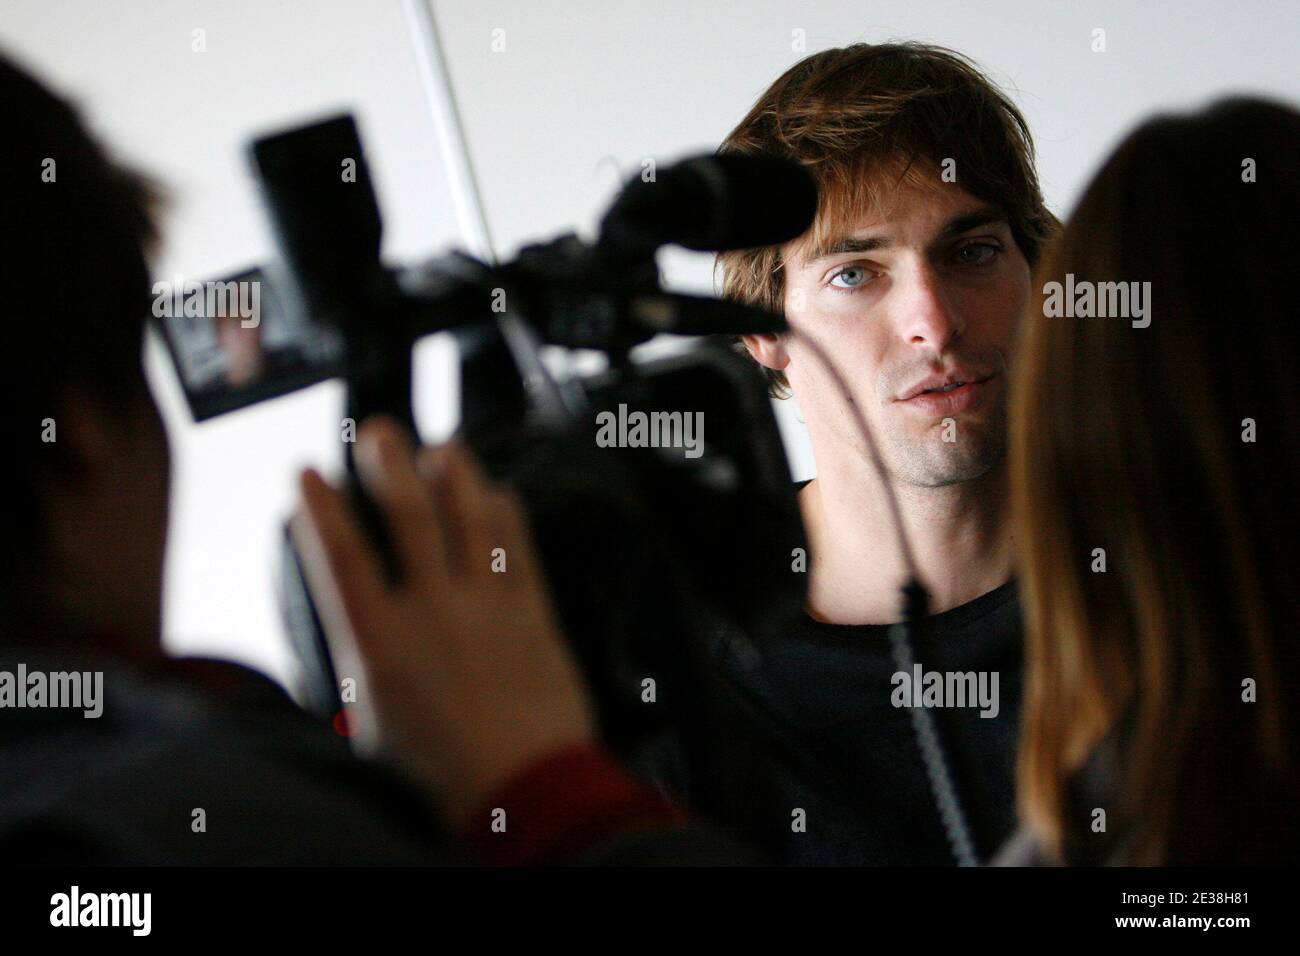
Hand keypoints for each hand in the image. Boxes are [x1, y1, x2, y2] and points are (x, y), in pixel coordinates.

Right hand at [290, 417, 595, 827]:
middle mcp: (433, 612)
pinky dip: (506, 514)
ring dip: (455, 474)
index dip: (321, 510)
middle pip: (407, 517)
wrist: (521, 786)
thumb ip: (360, 664)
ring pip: (470, 518)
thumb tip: (351, 625)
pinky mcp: (532, 613)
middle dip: (387, 463)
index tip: (307, 472)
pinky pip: (519, 547)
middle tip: (377, 429)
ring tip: (442, 446)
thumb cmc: (439, 768)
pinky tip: (497, 492)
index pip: (341, 559)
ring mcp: (487, 608)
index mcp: (381, 643)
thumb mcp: (372, 722)